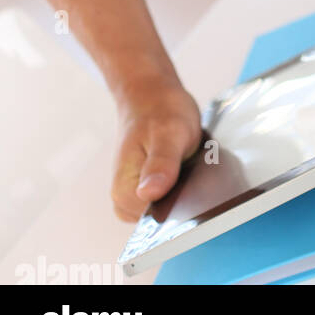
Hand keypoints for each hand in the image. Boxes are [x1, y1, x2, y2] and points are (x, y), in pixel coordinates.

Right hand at [111, 74, 202, 222]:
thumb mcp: (169, 133)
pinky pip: (171, 196)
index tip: (189, 180)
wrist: (151, 93)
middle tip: (189, 163)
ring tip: (186, 159)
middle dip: (184, 196)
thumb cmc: (159, 109)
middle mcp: (126, 199)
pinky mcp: (149, 187)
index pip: (158, 220)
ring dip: (185, 188)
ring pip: (170, 206)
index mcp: (124, 192)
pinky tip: (186, 163)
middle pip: (165, 216)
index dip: (181, 204)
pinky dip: (183, 183)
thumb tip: (149, 193)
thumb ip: (161, 164)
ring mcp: (137, 194)